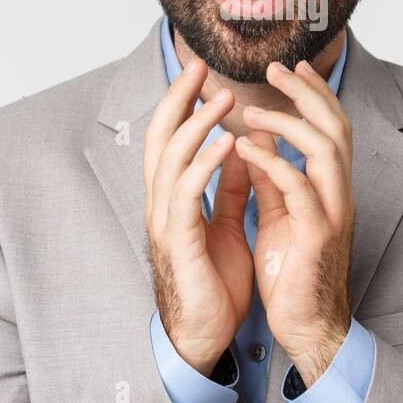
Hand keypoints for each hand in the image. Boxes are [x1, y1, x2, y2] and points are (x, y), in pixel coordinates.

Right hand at [144, 57, 253, 376]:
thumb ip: (231, 189)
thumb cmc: (213, 283)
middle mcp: (162, 204)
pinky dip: (205, 164)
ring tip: (221, 98)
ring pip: (170, 159)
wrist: (205, 336)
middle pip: (159, 138)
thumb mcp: (226, 225)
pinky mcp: (179, 242)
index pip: (171, 139)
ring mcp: (165, 222)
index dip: (183, 104)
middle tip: (198, 67)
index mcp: (173, 199)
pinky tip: (226, 144)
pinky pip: (188, 194)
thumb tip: (242, 150)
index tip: (202, 75)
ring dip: (196, 124)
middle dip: (177, 99)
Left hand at [236, 59, 354, 386]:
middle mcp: (338, 193)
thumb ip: (271, 179)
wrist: (306, 326)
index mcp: (329, 187)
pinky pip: (298, 188)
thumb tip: (253, 143)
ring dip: (288, 123)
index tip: (291, 67)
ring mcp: (332, 212)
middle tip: (276, 69)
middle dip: (307, 93)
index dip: (315, 93)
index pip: (331, 126)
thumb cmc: (293, 273)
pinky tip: (243, 149)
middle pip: (336, 126)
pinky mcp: (317, 235)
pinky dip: (272, 162)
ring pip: (326, 149)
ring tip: (252, 111)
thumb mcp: (280, 216)